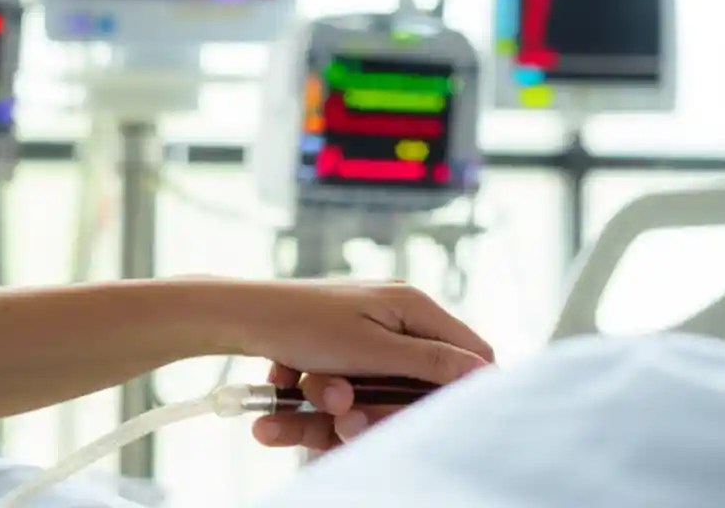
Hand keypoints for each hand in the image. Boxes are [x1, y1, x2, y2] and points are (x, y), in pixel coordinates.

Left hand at [232, 281, 493, 451]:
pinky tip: (292, 377)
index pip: (471, 351)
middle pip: (418, 375)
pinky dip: (326, 385)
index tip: (447, 419)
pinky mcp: (344, 338)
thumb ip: (431, 361)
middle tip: (344, 412)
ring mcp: (369, 323)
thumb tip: (484, 370)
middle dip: (381, 401)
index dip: (466, 388)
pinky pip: (351, 375)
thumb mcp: (374, 350)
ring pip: (378, 382)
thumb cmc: (305, 327)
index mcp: (414, 304)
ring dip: (343, 397)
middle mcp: (397, 310)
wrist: (240, 314)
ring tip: (304, 387)